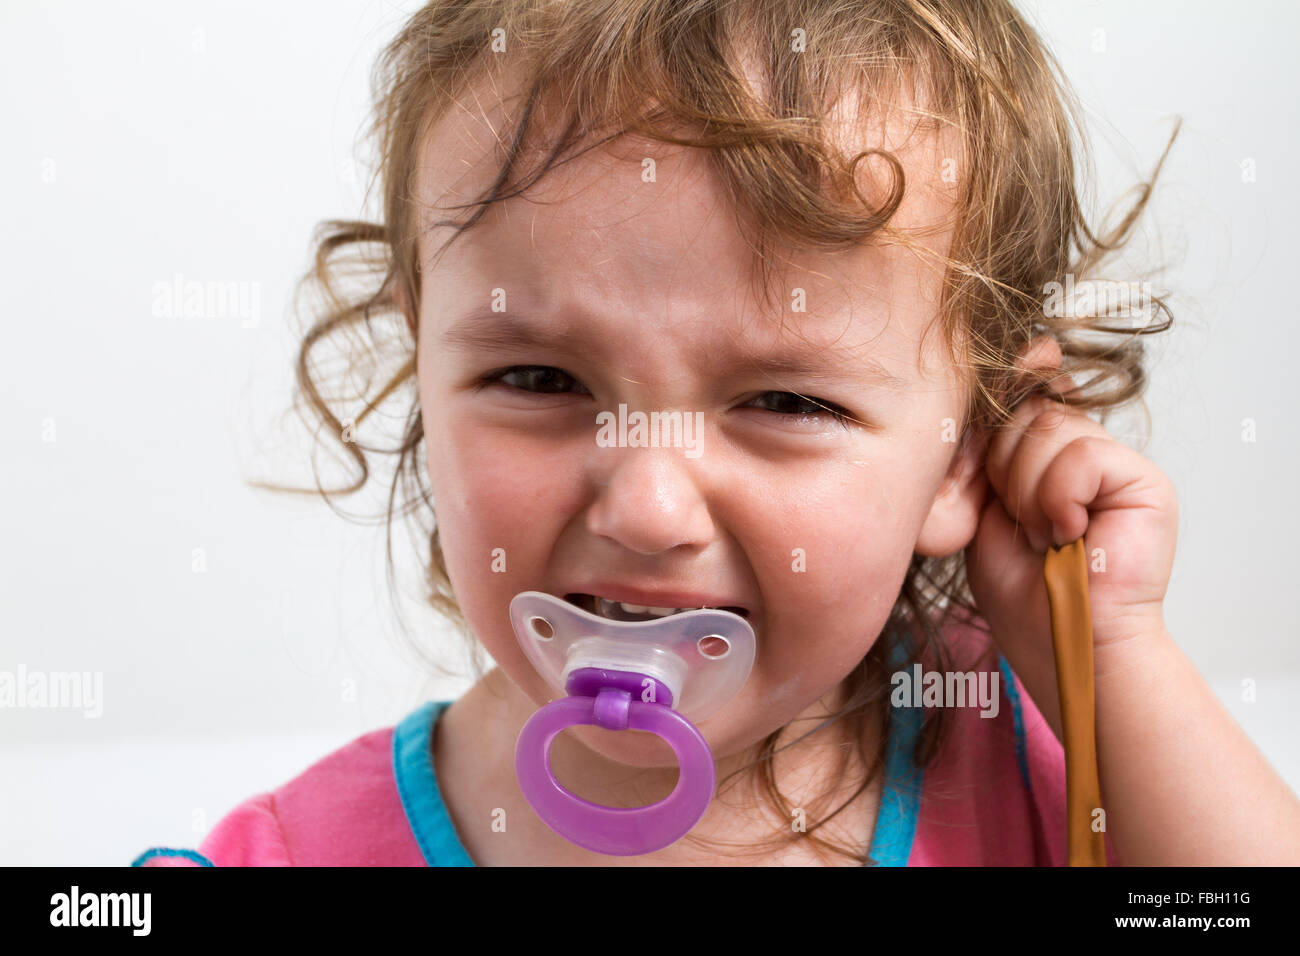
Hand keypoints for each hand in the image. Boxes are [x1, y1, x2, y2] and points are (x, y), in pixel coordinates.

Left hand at [965, 369, 1178, 692]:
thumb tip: (985, 398)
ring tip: (1045, 537)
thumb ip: (986, 457)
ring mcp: (1117, 466)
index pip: (1017, 405)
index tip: (990, 456)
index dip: (995, 417)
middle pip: (1028, 411)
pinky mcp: (1145, 483)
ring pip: (1051, 426)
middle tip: (1022, 527)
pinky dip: (1061, 496)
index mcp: (1048, 459)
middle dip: (1003, 470)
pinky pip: (1085, 453)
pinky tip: (1070, 534)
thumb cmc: (1024, 594)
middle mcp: (1085, 455)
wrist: (1064, 643)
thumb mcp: (984, 512)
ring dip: (1029, 490)